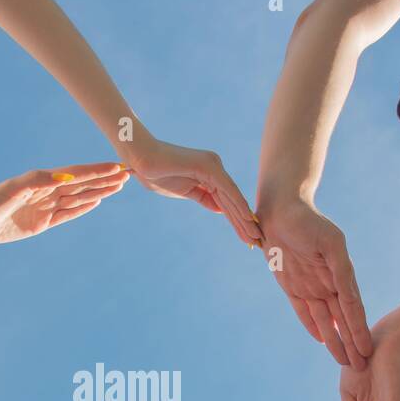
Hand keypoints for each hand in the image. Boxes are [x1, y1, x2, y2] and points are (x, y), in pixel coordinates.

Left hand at [0, 164, 128, 246]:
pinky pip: (67, 214)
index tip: (117, 167)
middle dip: (104, 179)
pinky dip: (82, 208)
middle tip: (127, 174)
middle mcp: (45, 191)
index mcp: (41, 180)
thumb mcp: (11, 190)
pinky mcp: (41, 223)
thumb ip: (37, 181)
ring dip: (98, 191)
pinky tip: (96, 201)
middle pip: (82, 184)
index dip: (97, 171)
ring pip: (78, 198)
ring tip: (118, 186)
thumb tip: (64, 177)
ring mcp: (44, 207)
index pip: (75, 174)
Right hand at [125, 135, 261, 246]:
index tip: (246, 237)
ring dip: (245, 219)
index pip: (226, 201)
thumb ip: (204, 198)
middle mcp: (215, 167)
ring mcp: (213, 165)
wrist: (140, 159)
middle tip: (259, 241)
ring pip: (232, 197)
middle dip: (245, 223)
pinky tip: (248, 220)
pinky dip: (237, 206)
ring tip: (255, 236)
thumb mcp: (186, 192)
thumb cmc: (156, 174)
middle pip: (232, 201)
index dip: (237, 220)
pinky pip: (226, 190)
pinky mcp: (208, 166)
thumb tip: (221, 209)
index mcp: (209, 173)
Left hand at [256, 196, 369, 367]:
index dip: (359, 331)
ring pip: (325, 320)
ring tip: (343, 361)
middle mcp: (328, 283)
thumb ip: (340, 269)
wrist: (281, 210)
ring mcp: (310, 286)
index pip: (352, 309)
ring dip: (334, 341)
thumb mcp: (330, 243)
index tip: (367, 350)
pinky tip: (321, 341)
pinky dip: (311, 325)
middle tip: (360, 367)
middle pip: (341, 320)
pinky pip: (303, 311)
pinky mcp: (291, 286)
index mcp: (341, 273)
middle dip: (351, 343)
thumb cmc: (308, 221)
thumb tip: (350, 294)